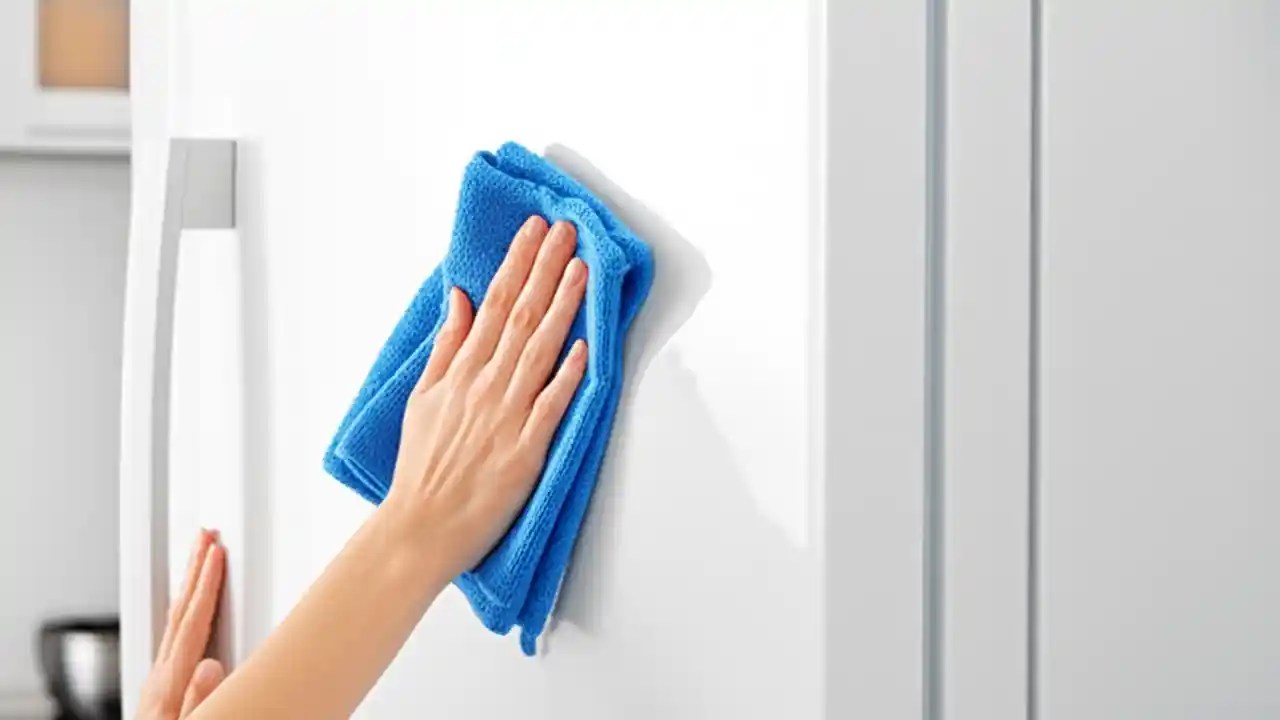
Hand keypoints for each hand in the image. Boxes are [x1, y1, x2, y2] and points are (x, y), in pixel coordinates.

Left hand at [136, 529, 226, 718]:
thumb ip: (201, 699)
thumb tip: (212, 664)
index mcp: (171, 683)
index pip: (192, 622)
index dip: (206, 584)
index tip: (216, 553)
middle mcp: (162, 676)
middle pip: (180, 611)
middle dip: (194, 570)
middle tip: (205, 536)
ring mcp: (160, 681)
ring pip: (176, 621)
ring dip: (189, 585)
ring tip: (201, 558)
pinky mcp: (163, 689)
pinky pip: (177, 637)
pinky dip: (187, 612)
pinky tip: (192, 608)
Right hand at [383, 215, 587, 582]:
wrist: (420, 527)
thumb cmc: (422, 467)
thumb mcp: (422, 397)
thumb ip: (446, 346)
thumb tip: (457, 297)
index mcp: (460, 372)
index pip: (493, 304)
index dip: (517, 264)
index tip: (535, 231)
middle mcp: (484, 386)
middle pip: (520, 316)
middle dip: (546, 268)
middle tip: (568, 231)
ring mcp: (506, 416)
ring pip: (539, 350)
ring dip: (562, 306)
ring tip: (583, 268)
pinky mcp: (525, 450)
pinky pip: (551, 406)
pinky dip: (568, 375)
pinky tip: (585, 346)